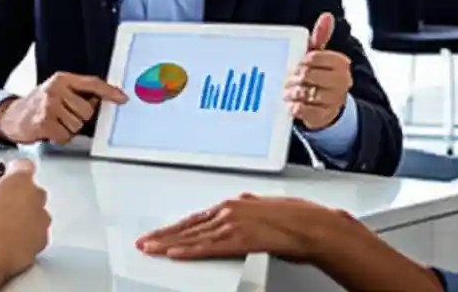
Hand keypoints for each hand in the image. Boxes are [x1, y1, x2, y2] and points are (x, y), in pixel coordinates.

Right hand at [0, 72, 127, 144]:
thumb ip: (78, 93)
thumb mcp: (58, 92)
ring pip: (78, 125)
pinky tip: (51, 130)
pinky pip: (66, 136)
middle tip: (65, 116)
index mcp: (62, 79)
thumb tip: (100, 102)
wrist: (12, 117)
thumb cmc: (39, 105)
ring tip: (57, 123)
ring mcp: (49, 105)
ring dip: (70, 129)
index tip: (122, 98)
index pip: (92, 83)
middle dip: (80, 118)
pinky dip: (61, 138)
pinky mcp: (44, 122)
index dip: (109, 92)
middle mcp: (56, 89)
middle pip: (88, 110)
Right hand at [0, 159, 51, 287]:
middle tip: (3, 208)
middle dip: (22, 197)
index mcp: (20, 179)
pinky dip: (29, 236)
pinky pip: (38, 234)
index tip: (7, 177)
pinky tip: (13, 243)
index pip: (24, 165)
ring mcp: (43, 218)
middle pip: (33, 191)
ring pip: (37, 214)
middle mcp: (37, 195)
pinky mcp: (44, 239)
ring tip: (6, 230)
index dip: (14, 171)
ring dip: (27, 218)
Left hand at [135, 193, 337, 260]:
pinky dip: (188, 251)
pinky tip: (174, 254)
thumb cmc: (296, 218)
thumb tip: (237, 210)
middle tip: (144, 242)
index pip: (196, 217)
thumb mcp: (264, 208)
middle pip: (188, 226)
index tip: (159, 233)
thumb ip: (246, 211)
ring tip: (150, 249)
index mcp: (233, 204)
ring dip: (168, 244)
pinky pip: (207, 247)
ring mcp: (232, 225)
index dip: (175, 227)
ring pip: (192, 236)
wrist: (312, 225)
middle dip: (164, 235)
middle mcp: (228, 211)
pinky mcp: (238, 239)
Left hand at [285, 12, 352, 130]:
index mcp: (341, 63)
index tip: (298, 64)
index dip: (301, 61)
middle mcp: (342, 81)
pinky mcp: (324, 116)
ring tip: (288, 91)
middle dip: (293, 77)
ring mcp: (334, 100)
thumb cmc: (319, 76)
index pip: (313, 57)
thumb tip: (327, 16)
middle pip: (306, 75)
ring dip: (291, 92)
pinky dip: (293, 106)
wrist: (327, 106)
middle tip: (289, 79)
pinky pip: (302, 109)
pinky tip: (292, 103)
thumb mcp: (319, 56)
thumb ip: (320, 37)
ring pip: (304, 92)